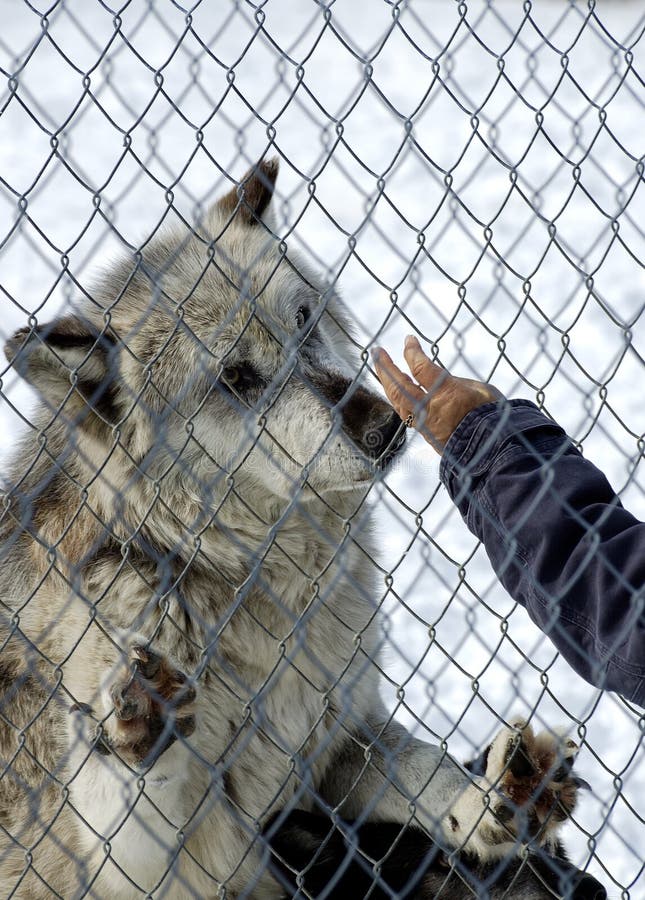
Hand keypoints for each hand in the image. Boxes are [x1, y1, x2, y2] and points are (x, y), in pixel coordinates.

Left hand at [372, 335, 503, 452]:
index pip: (421, 369)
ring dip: (387, 384)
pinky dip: (398, 400)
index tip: (408, 340)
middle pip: (399, 387)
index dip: (412, 352)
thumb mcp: (481, 390)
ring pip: (398, 403)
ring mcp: (425, 425)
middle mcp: (430, 410)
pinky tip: (396, 393)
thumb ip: (457, 382)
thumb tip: (438, 377)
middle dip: (386, 368)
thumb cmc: (494, 418)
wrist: (493, 451)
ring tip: (381, 371)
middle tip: (377, 353)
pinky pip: (405, 414)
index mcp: (447, 394)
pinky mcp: (426, 435)